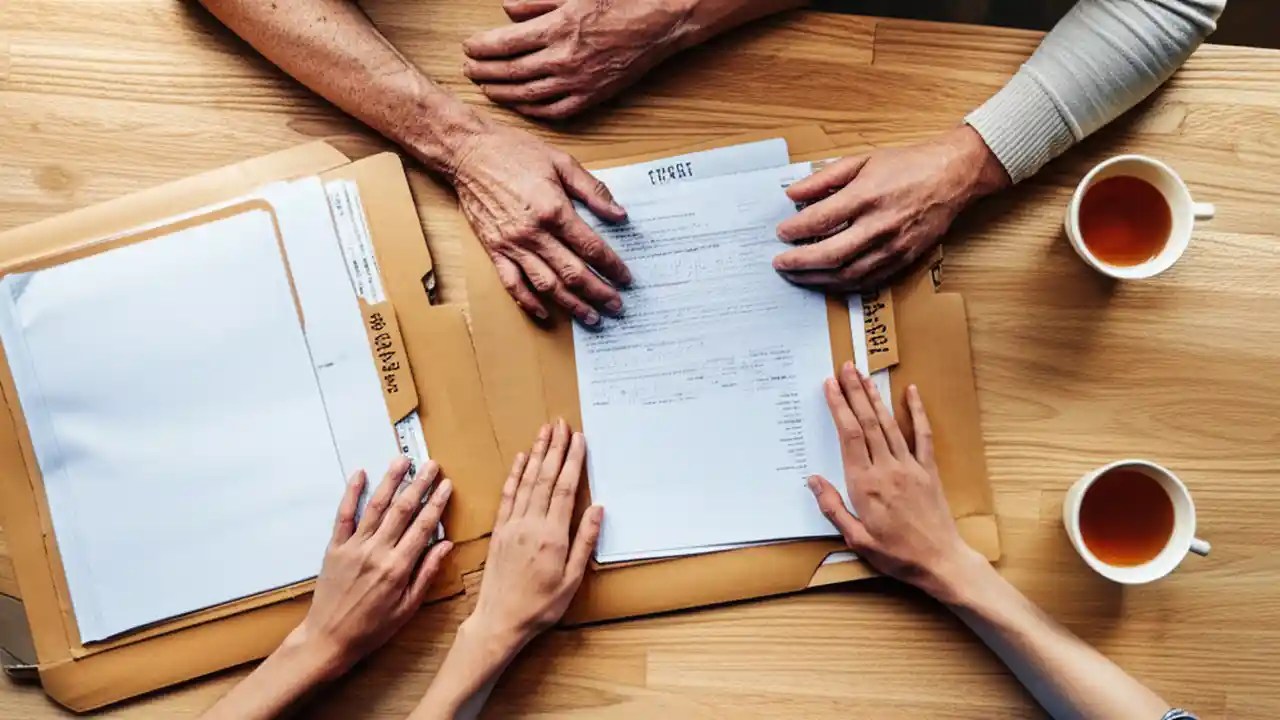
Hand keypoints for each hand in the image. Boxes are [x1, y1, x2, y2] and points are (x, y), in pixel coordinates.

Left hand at [288, 458, 453, 678]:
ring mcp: (354, 547)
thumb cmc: (372, 628)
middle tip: (431, 465)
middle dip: (418, 484)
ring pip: (375, 506)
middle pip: (402, 510)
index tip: (446, 485)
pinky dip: (352, 493)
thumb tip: (446, 544)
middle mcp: (376, 552)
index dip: (436, 503)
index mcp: (398, 567)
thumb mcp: (408, 607)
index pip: (423, 527)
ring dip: (390, 480)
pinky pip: (344, 515)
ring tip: (402, 460)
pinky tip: (360, 474)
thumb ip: (427, 572)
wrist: (329, 638)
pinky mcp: (335, 548)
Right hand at [449, 122, 630, 325]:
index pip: (591, 247)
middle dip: (599, 293)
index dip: (612, 266)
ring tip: (591, 317)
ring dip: (571, 304)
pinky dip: (529, 302)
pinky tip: (545, 313)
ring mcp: (512, 245)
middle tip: (617, 306)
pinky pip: (513, 283)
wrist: (468, 152)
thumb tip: (620, 214)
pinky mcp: (494, 250)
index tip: (626, 278)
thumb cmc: (514, 152)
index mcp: (554, 210)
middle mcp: (534, 233)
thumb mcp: (561, 161)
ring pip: (547, 285)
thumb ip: (593, 190)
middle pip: (573, 273)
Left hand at [463, 0, 694, 119]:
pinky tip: (522, 106)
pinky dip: (534, 111)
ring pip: (529, 95)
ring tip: (486, 89)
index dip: (481, 48)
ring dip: (503, 94)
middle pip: (511, 72)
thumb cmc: (621, 0)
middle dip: (484, 72)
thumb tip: (508, 10)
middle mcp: (564, 59)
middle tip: (468, 71)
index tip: (467, 48)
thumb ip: (537, 1)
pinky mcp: (593, 96)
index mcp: (557, 28)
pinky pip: (556, 111)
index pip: (505, 44)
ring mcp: (579, 82)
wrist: (661, 21)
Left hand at [463, 420, 602, 652]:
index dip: (572, 461)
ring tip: (545, 432)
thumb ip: (585, 542)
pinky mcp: (500, 532)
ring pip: (526, 481)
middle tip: (561, 424)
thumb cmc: (540, 606)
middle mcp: (530, 525)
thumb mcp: (572, 580)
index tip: (579, 439)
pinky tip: (521, 459)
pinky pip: (508, 496)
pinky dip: (515, 475)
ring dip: (536, 454)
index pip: (564, 489)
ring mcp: (512, 526)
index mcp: (552, 536)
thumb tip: (597, 509)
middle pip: (545, 478)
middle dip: (555, 448)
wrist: (499, 621)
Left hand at [774, 126, 1009, 292]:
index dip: (795, 230)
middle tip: (779, 263)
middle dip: (799, 262)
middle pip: (830, 254)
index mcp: (868, 195)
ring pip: (847, 274)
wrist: (953, 176)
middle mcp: (881, 224)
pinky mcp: (904, 260)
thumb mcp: (861, 160)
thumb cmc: (907, 165)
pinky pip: (868, 281)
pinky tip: (826, 280)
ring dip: (816, 279)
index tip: (781, 233)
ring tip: (796, 275)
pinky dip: (842, 285)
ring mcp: (894, 246)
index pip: (820, 220)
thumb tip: (792, 194)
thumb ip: (823, 179)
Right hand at [806, 362, 978, 602]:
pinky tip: (911, 392)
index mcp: (865, 484)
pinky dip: (916, 412)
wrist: (940, 562)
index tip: (829, 385)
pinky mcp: (928, 471)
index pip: (849, 436)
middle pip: (867, 422)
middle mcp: (887, 469)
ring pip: (889, 424)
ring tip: (863, 375)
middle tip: (844, 367)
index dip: (839, 407)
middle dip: (854, 392)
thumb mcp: (856, 539)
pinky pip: (922, 435)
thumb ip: (833, 508)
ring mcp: (910, 467)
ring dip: (875, 396)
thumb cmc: (896, 555)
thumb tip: (813, 480)